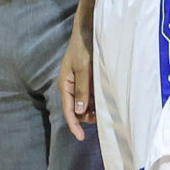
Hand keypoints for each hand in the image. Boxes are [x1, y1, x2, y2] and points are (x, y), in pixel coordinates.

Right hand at [60, 25, 95, 139]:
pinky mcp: (86, 80)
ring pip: (84, 104)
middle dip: (86, 117)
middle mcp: (70, 87)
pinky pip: (90, 95)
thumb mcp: (83, 69)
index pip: (68, 111)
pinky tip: (104, 99)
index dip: (74, 125)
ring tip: (104, 108)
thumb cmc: (83, 48)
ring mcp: (79, 83)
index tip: (81, 138)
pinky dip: (96, 100)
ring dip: (92, 109)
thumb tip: (79, 111)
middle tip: (100, 117)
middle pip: (76, 110)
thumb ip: (82, 90)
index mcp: (65, 85)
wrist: (87, 31)